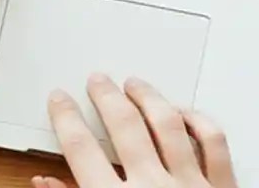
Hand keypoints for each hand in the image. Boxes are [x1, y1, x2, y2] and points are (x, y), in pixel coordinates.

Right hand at [34, 75, 237, 187]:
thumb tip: (43, 185)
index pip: (81, 150)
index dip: (66, 119)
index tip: (60, 100)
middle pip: (124, 126)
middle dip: (105, 97)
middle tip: (96, 80)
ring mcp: (191, 186)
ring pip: (168, 124)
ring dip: (149, 98)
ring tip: (135, 84)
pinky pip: (214, 142)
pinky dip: (200, 121)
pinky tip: (185, 112)